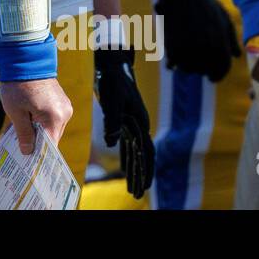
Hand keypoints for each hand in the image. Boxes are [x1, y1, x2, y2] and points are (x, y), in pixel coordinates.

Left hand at [0, 78, 72, 153]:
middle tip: (20, 146)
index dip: (39, 154)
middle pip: (52, 137)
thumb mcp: (16, 112)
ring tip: (21, 130)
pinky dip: (41, 121)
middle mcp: (64, 113)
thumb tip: (28, 152)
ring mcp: (64, 106)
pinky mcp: (61, 101)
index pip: (50, 146)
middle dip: (37, 142)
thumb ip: (23, 134)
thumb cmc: (18, 85)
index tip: (27, 160)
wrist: (25, 59)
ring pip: (52, 128)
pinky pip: (53, 117)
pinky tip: (28, 119)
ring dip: (38, 130)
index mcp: (54, 117)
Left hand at [94, 46, 154, 197]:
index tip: (145, 187)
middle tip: (136, 194)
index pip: (146, 152)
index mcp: (140, 122)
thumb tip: (113, 143)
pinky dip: (126, 155)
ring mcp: (134, 122)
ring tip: (131, 186)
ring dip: (134, 168)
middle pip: (143, 156)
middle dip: (140, 175)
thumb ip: (113, 121)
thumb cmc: (113, 81)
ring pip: (136, 151)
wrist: (112, 64)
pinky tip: (123, 165)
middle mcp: (140, 125)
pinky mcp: (125, 119)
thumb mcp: (112, 100)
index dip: (146, 170)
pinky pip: (128, 142)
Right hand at [151, 0, 240, 81]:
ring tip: (188, 62)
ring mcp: (188, 47)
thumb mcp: (224, 18)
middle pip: (206, 70)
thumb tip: (236, 55)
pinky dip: (175, 64)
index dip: (219, 75)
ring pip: (190, 69)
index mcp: (221, 41)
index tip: (213, 77)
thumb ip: (231, 39)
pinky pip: (175, 63)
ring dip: (190, 68)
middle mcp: (206, 48)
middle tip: (201, 69)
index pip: (223, 67)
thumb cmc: (205, 2)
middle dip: (205, 71)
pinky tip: (175, 60)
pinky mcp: (172, 45)